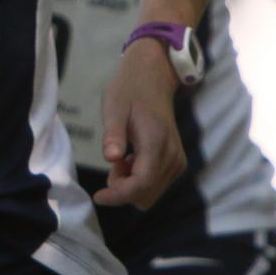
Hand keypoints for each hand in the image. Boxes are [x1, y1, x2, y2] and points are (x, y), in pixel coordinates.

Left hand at [92, 39, 185, 208]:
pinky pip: (155, 185)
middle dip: (123, 188)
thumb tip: (111, 158)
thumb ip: (113, 134)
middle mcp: (173, 157)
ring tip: (122, 156)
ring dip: (130, 184)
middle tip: (114, 162)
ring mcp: (178, 161)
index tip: (98, 196)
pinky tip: (131, 158)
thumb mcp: (114, 107)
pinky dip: (139, 179)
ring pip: (150, 193)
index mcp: (156, 143)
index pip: (141, 184)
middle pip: (146, 195)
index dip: (118, 195)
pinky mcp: (177, 163)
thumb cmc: (129, 90)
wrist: (153, 78)